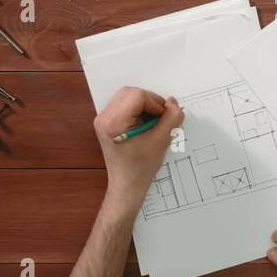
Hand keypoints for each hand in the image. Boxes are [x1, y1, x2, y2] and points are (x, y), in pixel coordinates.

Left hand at [93, 87, 184, 213]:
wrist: (127, 184)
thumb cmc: (140, 167)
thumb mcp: (161, 141)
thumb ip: (171, 118)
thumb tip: (173, 103)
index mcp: (114, 122)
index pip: (138, 96)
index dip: (156, 104)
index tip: (162, 118)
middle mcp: (104, 118)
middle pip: (131, 92)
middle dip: (150, 102)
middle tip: (159, 119)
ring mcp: (103, 119)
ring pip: (128, 96)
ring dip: (144, 105)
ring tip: (151, 123)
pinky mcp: (107, 122)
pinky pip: (124, 104)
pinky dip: (138, 110)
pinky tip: (144, 124)